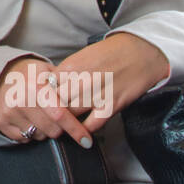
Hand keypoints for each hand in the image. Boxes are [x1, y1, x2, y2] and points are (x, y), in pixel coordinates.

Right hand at [0, 56, 93, 147]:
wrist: (0, 77)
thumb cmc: (32, 76)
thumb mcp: (48, 73)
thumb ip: (67, 85)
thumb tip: (89, 98)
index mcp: (35, 86)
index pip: (59, 114)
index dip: (75, 128)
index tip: (86, 140)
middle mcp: (20, 99)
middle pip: (52, 130)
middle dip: (61, 127)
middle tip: (57, 117)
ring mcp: (9, 112)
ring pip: (40, 135)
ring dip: (45, 129)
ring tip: (40, 114)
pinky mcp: (1, 123)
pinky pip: (25, 138)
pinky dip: (30, 132)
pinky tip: (28, 118)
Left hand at [54, 31, 169, 133]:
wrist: (141, 52)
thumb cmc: (112, 53)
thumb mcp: (82, 56)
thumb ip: (66, 72)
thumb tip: (52, 86)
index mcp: (70, 67)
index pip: (46, 88)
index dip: (43, 97)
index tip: (42, 104)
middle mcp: (81, 81)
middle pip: (56, 103)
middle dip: (51, 111)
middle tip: (49, 119)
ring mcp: (96, 94)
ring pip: (71, 115)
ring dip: (66, 122)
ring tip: (62, 126)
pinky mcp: (112, 105)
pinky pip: (92, 124)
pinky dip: (85, 130)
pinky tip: (81, 131)